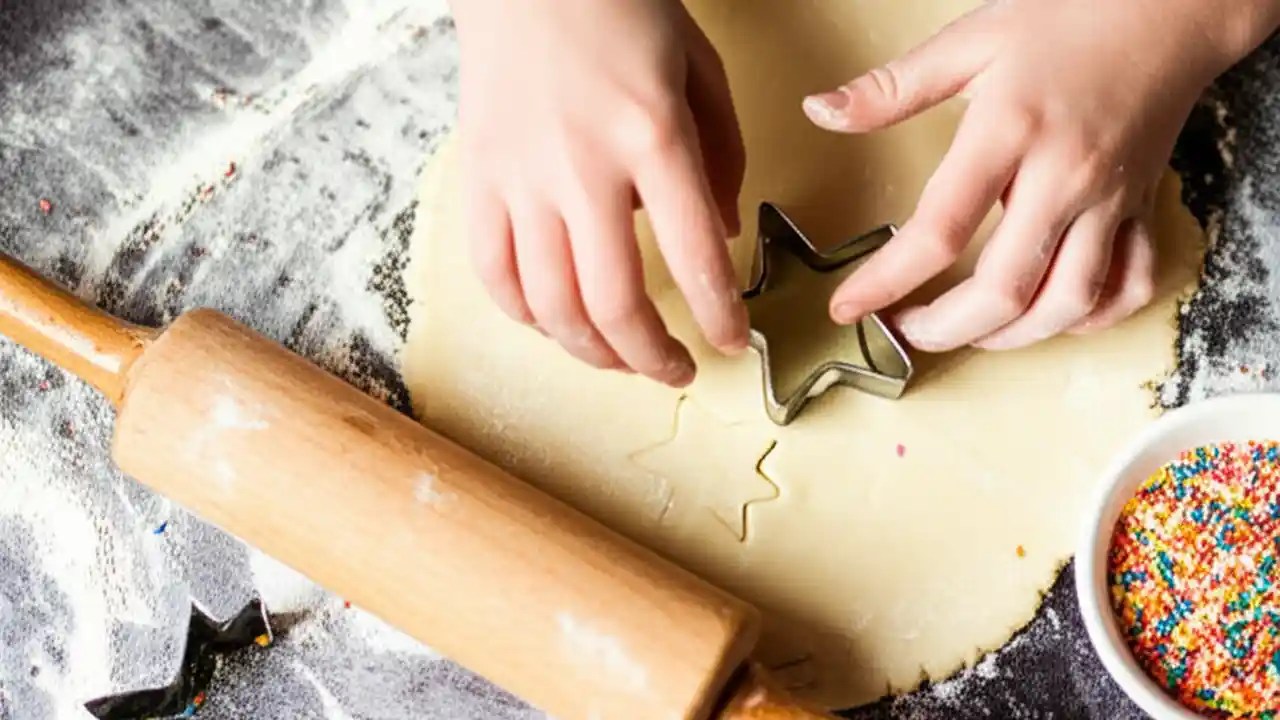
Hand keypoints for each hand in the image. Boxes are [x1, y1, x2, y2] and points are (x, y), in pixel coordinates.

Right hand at [450, 0, 747, 385]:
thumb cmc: (620, 9)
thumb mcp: (699, 68)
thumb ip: (722, 156)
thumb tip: (721, 235)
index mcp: (651, 134)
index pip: (693, 253)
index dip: (717, 315)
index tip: (732, 345)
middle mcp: (582, 167)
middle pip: (611, 301)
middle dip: (651, 358)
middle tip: (676, 371)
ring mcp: (520, 178)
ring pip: (548, 303)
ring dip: (591, 352)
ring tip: (620, 359)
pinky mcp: (478, 179)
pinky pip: (494, 273)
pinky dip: (526, 315)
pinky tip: (557, 323)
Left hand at [804, 0, 1279, 350]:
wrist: (1172, 5)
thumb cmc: (1071, 15)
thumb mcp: (971, 40)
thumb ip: (891, 88)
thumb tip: (819, 111)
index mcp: (1009, 133)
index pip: (939, 230)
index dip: (885, 280)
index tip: (847, 306)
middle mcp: (1063, 177)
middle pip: (1005, 290)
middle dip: (946, 329)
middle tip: (907, 328)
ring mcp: (1109, 199)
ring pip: (1070, 304)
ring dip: (1013, 337)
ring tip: (969, 334)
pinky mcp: (1142, 206)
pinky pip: (1129, 285)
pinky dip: (1092, 318)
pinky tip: (1050, 317)